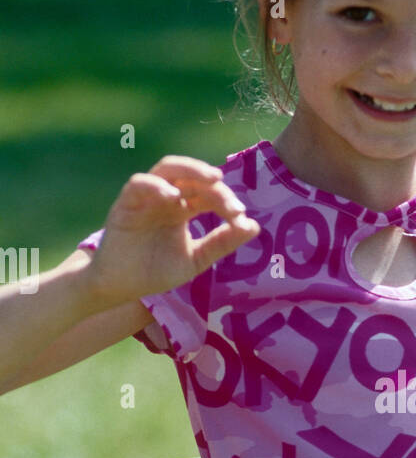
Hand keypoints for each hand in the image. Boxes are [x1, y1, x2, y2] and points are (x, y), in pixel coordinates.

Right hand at [87, 156, 259, 308]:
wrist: (120, 289)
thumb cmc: (154, 272)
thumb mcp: (196, 259)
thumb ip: (221, 242)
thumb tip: (254, 226)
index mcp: (183, 208)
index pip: (208, 194)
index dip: (226, 201)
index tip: (241, 217)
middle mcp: (166, 198)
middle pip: (192, 176)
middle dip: (214, 186)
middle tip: (232, 203)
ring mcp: (145, 198)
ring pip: (167, 168)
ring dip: (190, 169)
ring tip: (212, 179)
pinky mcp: (125, 204)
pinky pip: (138, 184)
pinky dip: (156, 185)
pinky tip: (173, 196)